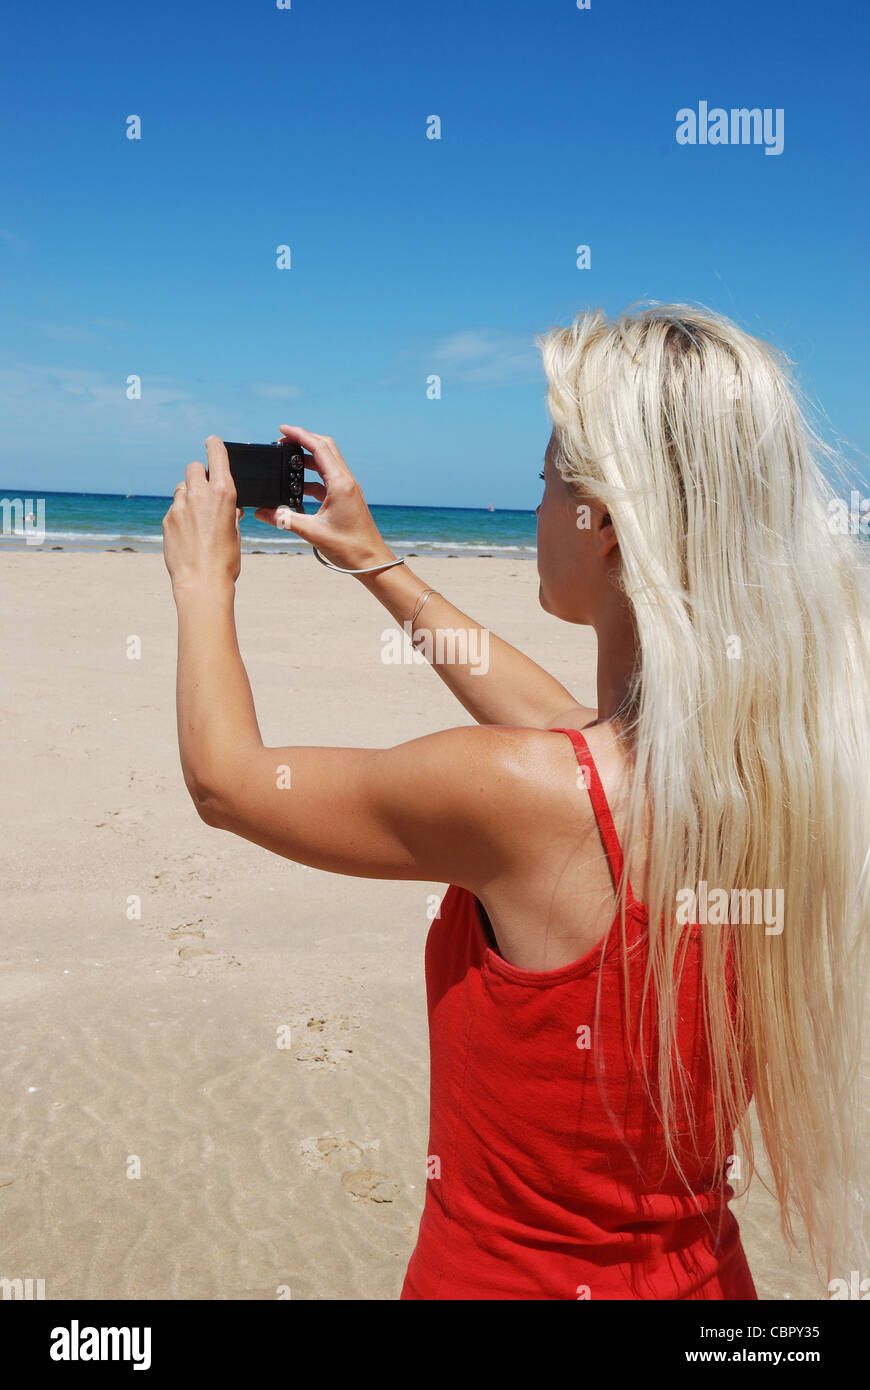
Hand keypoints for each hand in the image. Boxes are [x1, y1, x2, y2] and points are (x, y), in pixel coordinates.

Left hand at [162, 436, 242, 592]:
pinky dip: (181, 516)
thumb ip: (230, 514)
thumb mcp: (235, 533)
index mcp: (223, 493)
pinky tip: (188, 534)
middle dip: (200, 474)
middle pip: (194, 468)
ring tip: (197, 517)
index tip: (212, 441)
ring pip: (182, 489)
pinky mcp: (167, 519)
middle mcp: (199, 494)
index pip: (216, 455)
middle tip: (205, 489)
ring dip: (189, 496)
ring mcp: (180, 506)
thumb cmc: (225, 561)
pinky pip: (174, 509)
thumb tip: (229, 509)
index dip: (214, 445)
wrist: (202, 582)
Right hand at [255, 425, 396, 572]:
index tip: (281, 429)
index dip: (299, 435)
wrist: (371, 561)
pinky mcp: (346, 498)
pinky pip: (326, 480)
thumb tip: (260, 513)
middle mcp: (346, 481)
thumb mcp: (312, 532)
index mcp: (340, 483)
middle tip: (282, 441)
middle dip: (303, 441)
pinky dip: (311, 478)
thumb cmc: (349, 547)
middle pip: (325, 448)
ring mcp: (347, 489)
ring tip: (286, 462)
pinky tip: (297, 488)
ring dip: (307, 458)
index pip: (318, 448)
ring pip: (327, 462)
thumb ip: (284, 520)